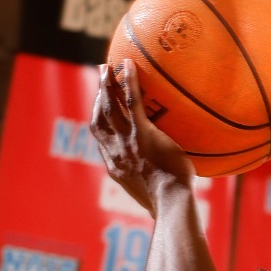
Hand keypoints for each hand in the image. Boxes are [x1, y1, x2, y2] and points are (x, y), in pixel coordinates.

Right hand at [90, 61, 193, 214]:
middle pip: (100, 119)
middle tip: (100, 80)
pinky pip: (132, 102)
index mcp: (116, 167)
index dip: (101, 123)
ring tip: (107, 67)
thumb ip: (158, 187)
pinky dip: (129, 82)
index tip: (102, 110)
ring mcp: (126, 142)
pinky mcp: (140, 134)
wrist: (170, 203)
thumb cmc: (171, 205)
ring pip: (110, 107)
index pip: (103, 141)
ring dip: (106, 85)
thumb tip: (172, 188)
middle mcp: (115, 153)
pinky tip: (129, 65)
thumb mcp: (157, 199)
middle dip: (98, 98)